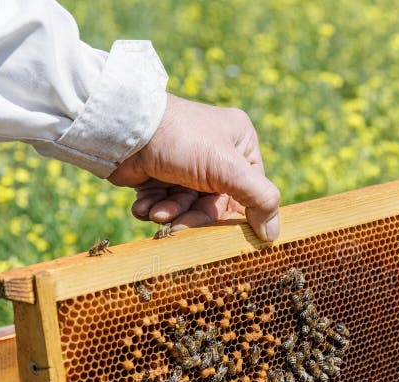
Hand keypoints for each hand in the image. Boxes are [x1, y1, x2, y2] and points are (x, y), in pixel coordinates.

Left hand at [108, 93, 280, 240]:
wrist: (124, 130)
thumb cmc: (182, 141)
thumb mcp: (229, 169)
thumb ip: (260, 200)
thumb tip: (274, 234)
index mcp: (239, 143)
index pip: (249, 192)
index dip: (233, 215)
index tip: (220, 233)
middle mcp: (215, 153)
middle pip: (215, 204)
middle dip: (194, 216)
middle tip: (177, 224)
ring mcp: (186, 165)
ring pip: (188, 207)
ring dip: (171, 214)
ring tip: (157, 212)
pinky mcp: (159, 174)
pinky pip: (165, 203)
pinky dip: (154, 208)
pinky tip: (144, 204)